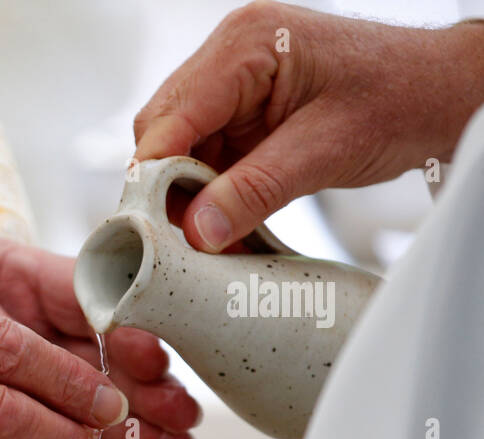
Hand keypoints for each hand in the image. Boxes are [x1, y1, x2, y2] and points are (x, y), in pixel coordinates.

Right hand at [134, 1, 483, 251]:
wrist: (438, 94)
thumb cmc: (399, 98)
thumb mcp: (326, 149)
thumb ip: (255, 189)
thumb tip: (197, 232)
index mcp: (245, 45)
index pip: (171, 117)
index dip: (154, 176)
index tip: (150, 229)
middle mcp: (228, 57)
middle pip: (163, 133)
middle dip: (168, 190)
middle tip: (181, 242)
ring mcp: (232, 85)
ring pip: (179, 151)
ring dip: (189, 198)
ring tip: (209, 239)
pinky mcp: (241, 112)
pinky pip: (206, 158)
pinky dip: (211, 195)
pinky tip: (224, 222)